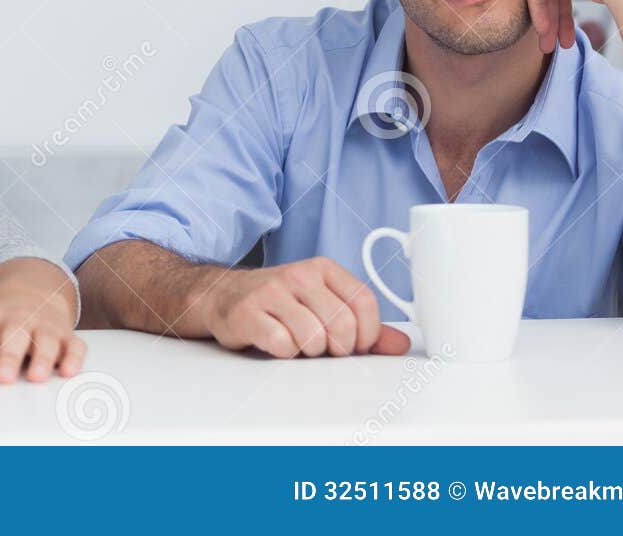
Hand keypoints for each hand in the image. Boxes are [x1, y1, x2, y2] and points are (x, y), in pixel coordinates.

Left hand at [0, 258, 84, 382]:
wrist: (31, 296)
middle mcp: (19, 318)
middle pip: (14, 333)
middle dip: (9, 356)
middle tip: (2, 379)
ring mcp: (44, 326)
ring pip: (46, 339)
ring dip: (42, 358)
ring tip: (36, 377)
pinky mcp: (67, 336)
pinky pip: (74, 345)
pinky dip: (74, 358)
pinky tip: (68, 372)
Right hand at [195, 257, 410, 357]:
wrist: (222, 296)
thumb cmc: (278, 304)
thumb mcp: (323, 305)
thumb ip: (363, 325)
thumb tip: (400, 344)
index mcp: (322, 268)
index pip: (364, 302)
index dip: (367, 334)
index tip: (356, 345)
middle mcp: (298, 274)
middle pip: (342, 325)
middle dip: (337, 348)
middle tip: (322, 348)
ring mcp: (271, 291)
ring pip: (313, 338)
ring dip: (308, 352)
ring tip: (296, 343)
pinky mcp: (247, 312)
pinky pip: (282, 344)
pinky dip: (283, 353)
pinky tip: (276, 343)